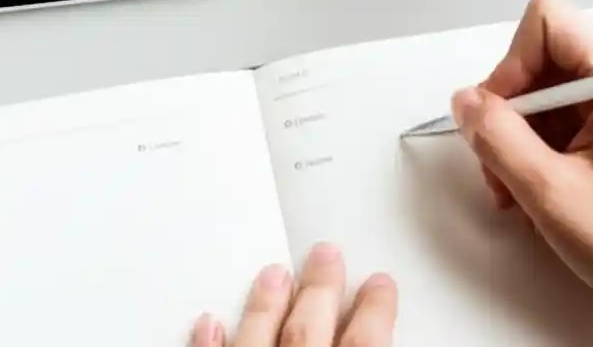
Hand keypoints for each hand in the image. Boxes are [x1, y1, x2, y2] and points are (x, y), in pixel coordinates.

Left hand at [191, 242, 396, 346]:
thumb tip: (383, 338)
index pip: (364, 344)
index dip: (375, 312)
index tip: (380, 286)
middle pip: (308, 329)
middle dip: (319, 288)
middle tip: (326, 255)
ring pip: (257, 337)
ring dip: (265, 304)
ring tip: (273, 273)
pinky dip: (209, 342)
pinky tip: (210, 323)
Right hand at [450, 0, 592, 346]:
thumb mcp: (550, 191)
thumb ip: (497, 137)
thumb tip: (466, 102)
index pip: (547, 20)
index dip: (512, 64)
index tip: (501, 117)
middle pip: (542, 59)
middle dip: (510, 110)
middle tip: (501, 165)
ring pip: (547, 95)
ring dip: (520, 139)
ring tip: (517, 193)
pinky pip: (564, 124)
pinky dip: (539, 154)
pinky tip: (536, 195)